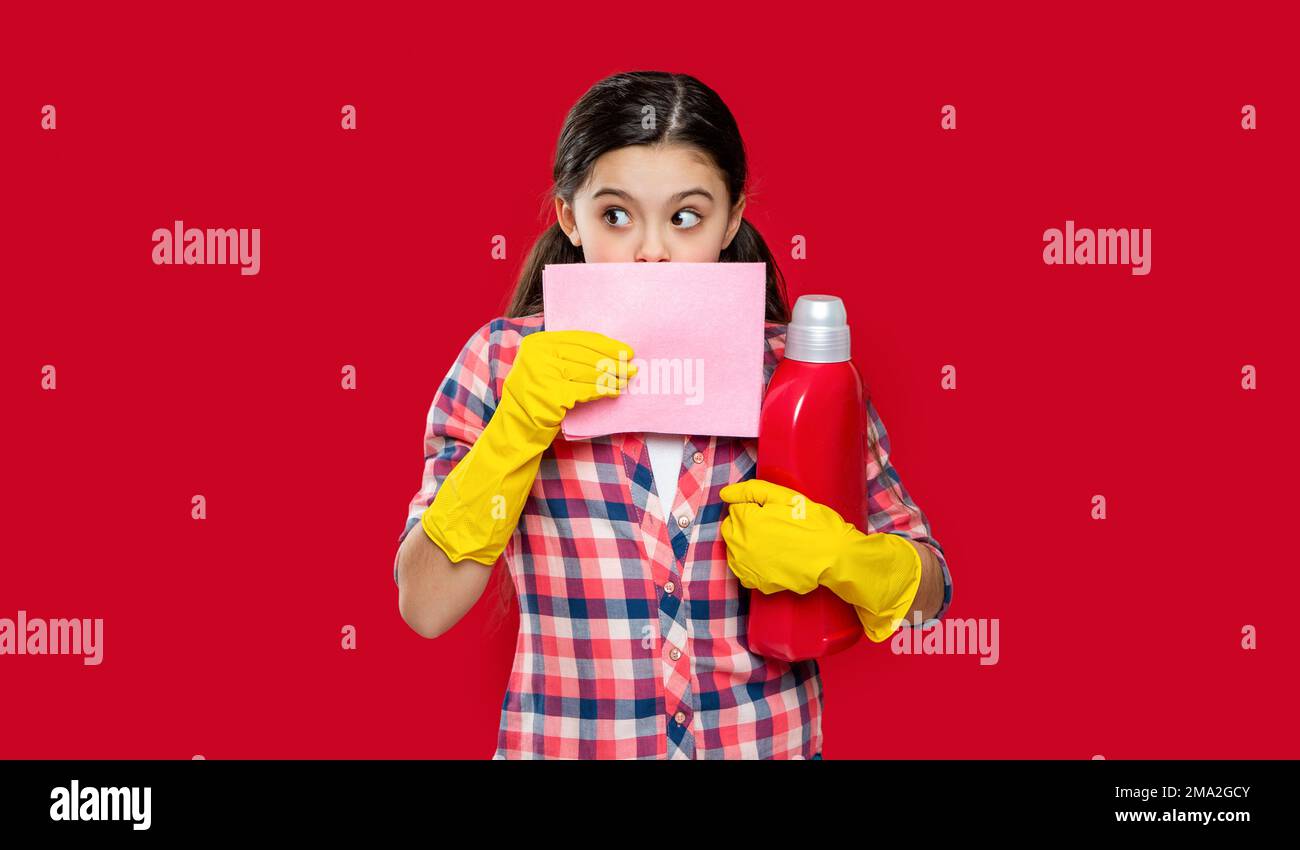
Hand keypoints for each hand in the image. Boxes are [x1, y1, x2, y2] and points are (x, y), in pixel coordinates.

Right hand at [502, 330, 638, 430]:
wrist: (517, 424)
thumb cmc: (537, 394)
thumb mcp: (545, 366)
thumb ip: (568, 355)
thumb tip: (611, 353)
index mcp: (538, 342)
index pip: (580, 339)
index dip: (607, 345)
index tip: (626, 351)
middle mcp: (537, 354)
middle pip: (586, 355)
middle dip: (613, 362)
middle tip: (631, 368)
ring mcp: (542, 374)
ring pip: (587, 372)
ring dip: (611, 377)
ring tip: (624, 381)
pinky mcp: (551, 395)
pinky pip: (585, 390)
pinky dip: (602, 391)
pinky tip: (613, 392)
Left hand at [718, 479, 855, 594]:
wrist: (834, 556)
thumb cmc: (812, 523)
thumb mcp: (783, 497)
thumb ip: (750, 491)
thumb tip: (725, 493)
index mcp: (746, 521)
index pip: (735, 508)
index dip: (754, 507)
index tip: (772, 511)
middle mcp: (740, 545)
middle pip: (730, 528)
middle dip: (745, 524)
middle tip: (772, 525)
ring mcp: (747, 567)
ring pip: (734, 550)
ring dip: (746, 543)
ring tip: (772, 541)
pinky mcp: (757, 583)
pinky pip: (743, 571)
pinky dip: (751, 565)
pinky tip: (770, 559)